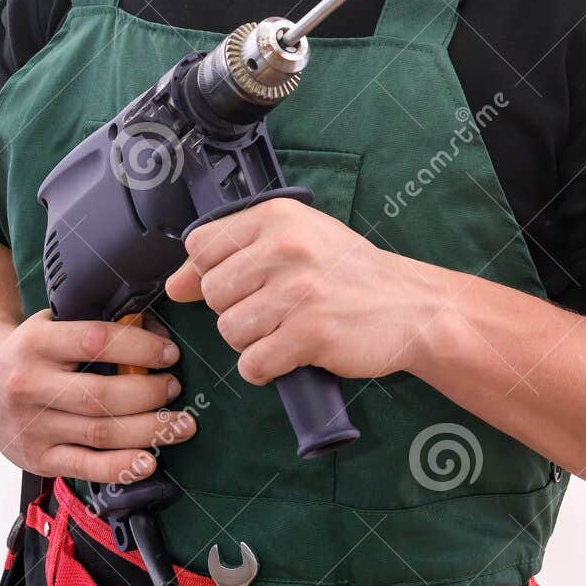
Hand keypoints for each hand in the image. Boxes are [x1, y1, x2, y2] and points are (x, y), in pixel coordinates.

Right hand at [0, 310, 196, 484]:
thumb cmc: (29, 350)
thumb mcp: (54, 323)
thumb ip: (96, 327)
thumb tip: (156, 334)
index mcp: (37, 343)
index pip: (96, 342)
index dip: (140, 347)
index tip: (169, 353)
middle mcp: (30, 386)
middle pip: (102, 396)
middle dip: (149, 393)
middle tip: (173, 388)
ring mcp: (32, 426)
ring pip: (100, 433)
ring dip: (148, 430)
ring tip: (179, 425)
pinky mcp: (36, 458)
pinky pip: (85, 467)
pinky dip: (120, 467)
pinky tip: (148, 461)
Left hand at [164, 197, 432, 384]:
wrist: (412, 306)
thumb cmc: (348, 274)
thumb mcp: (294, 244)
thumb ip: (232, 257)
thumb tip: (174, 286)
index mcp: (277, 217)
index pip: (200, 246)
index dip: (213, 272)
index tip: (245, 282)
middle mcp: (285, 247)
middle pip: (213, 294)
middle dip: (237, 310)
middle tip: (277, 309)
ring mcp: (298, 291)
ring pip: (229, 332)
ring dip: (254, 341)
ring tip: (288, 329)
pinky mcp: (310, 334)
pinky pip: (253, 364)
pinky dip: (267, 369)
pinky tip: (292, 354)